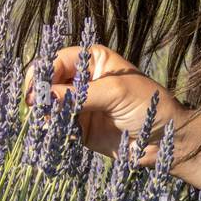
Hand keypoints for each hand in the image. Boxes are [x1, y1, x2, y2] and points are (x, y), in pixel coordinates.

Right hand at [24, 44, 181, 159]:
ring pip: (50, 105)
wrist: (166, 140)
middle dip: (40, 93)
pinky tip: (54, 133)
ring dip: (43, 113)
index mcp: (93, 60)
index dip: (44, 73)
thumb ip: (80, 94)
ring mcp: (80, 104)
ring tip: (44, 122)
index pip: (58, 60)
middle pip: (49, 82)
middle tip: (35, 107)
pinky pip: (58, 126)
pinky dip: (52, 129)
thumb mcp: (115, 92)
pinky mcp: (79, 127)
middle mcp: (83, 79)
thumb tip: (45, 97)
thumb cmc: (148, 105)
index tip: (35, 90)